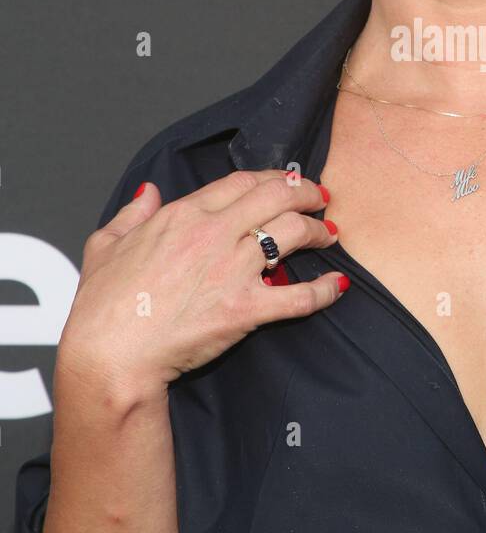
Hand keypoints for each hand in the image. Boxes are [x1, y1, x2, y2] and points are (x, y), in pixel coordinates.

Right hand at [57, 169, 345, 397]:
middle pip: (277, 197)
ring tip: (329, 234)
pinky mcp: (246, 309)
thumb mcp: (105, 246)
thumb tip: (149, 193)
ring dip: (318, 230)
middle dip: (306, 193)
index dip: (272, 179)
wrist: (111, 353)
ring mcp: (233, 270)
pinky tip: (336, 286)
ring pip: (293, 234)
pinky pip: (299, 296)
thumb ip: (131, 214)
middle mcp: (214, 235)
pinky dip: (324, 290)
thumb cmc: (103, 306)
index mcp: (183, 215)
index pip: (242, 182)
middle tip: (320, 198)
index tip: (286, 183)